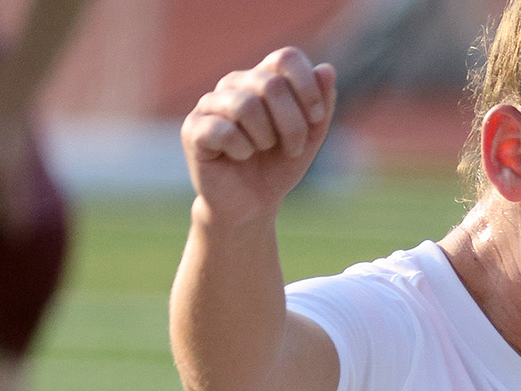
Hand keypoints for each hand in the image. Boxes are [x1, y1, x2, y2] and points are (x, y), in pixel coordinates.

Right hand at [181, 47, 335, 226]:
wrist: (251, 203)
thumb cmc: (278, 166)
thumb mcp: (309, 139)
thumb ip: (322, 106)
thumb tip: (326, 69)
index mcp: (262, 79)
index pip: (285, 58)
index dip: (307, 87)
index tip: (316, 118)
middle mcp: (233, 84)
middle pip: (270, 84)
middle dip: (293, 124)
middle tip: (292, 148)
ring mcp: (209, 105)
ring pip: (246, 105)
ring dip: (266, 138)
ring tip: (262, 151)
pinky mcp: (193, 130)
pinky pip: (224, 131)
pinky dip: (242, 150)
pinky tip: (239, 157)